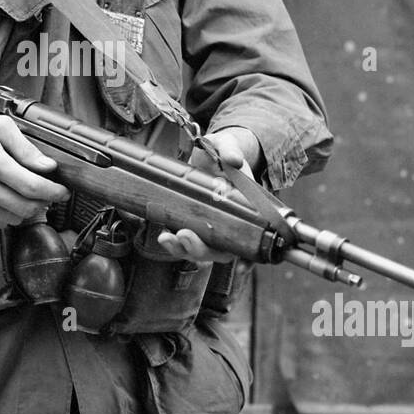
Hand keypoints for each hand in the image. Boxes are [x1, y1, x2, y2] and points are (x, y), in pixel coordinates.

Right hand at [0, 112, 68, 227]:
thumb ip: (26, 148)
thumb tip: (48, 167)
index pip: (30, 186)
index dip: (53, 192)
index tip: (63, 191)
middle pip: (24, 207)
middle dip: (43, 202)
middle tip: (48, 193)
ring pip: (13, 218)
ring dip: (26, 210)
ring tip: (26, 194)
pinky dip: (8, 214)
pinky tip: (7, 198)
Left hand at [156, 128, 259, 263]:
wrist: (211, 151)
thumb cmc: (224, 151)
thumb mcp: (227, 145)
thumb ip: (230, 151)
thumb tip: (234, 161)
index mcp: (245, 210)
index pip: (250, 240)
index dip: (246, 259)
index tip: (238, 267)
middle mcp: (229, 222)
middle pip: (219, 250)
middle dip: (200, 249)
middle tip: (184, 234)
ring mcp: (210, 224)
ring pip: (200, 248)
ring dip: (183, 248)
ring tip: (166, 237)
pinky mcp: (192, 221)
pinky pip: (184, 239)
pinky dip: (174, 242)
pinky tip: (163, 236)